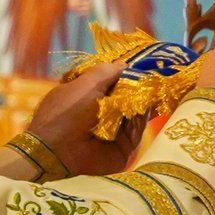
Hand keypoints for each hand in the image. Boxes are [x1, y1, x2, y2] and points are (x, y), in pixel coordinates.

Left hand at [25, 62, 146, 176]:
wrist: (58, 149)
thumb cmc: (67, 111)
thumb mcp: (85, 84)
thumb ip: (107, 72)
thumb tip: (127, 64)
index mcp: (89, 97)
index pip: (115, 84)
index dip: (130, 75)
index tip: (146, 65)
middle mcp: (103, 114)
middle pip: (129, 99)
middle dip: (142, 89)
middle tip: (157, 78)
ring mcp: (114, 133)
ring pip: (136, 115)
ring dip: (145, 103)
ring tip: (155, 91)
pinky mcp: (123, 149)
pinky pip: (137, 132)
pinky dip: (143, 120)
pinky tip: (148, 108)